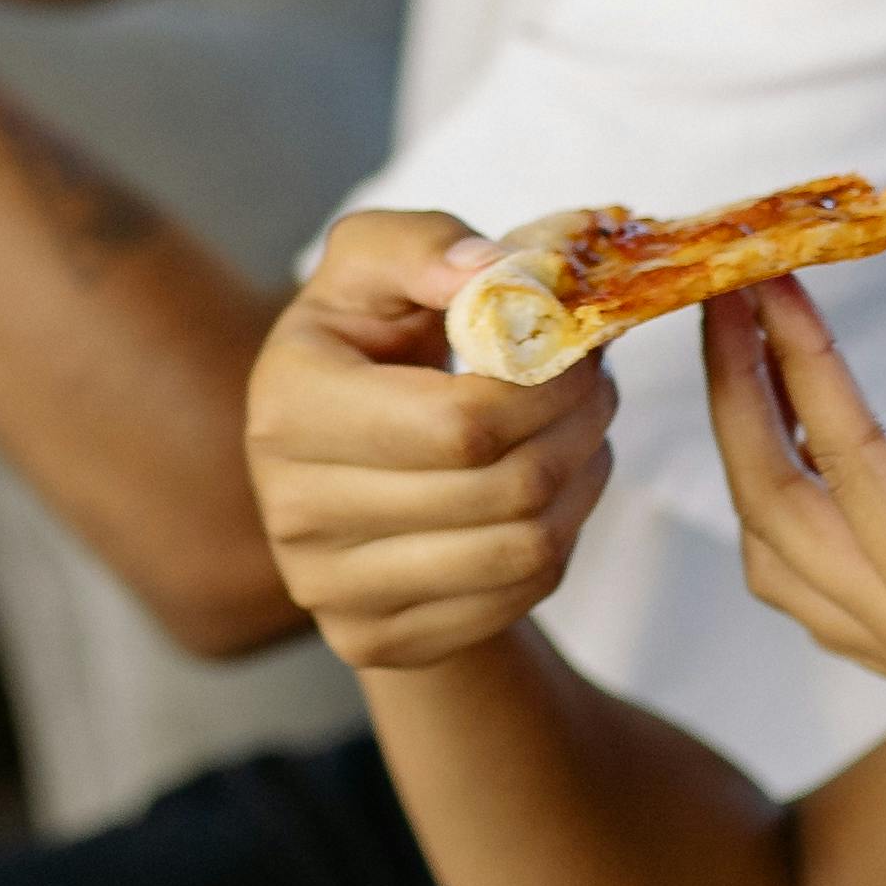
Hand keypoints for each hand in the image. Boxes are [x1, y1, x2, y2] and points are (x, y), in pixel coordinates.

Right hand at [244, 210, 620, 667]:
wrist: (333, 458)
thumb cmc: (364, 343)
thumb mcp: (373, 265)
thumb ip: (426, 245)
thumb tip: (494, 275)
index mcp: (288, 406)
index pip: (462, 423)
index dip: (549, 383)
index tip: (576, 343)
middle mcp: (294, 510)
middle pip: (505, 488)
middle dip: (579, 424)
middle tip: (596, 382)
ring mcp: (330, 589)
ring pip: (525, 548)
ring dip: (583, 478)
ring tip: (582, 429)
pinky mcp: (375, 640)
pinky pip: (518, 596)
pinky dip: (562, 535)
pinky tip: (552, 487)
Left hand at [718, 278, 885, 885]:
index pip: (859, 478)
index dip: (808, 374)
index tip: (765, 278)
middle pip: (788, 500)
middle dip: (743, 389)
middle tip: (718, 282)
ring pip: (799, 540)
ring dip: (760, 441)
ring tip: (748, 357)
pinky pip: (846, 575)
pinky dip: (815, 506)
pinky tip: (830, 483)